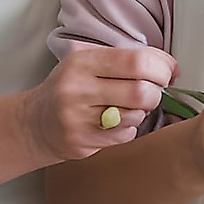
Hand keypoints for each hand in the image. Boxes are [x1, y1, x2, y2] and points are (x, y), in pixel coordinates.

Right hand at [25, 45, 177, 163]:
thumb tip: (169, 65)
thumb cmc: (69, 89)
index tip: (169, 72)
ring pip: (135, 116)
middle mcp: (77, 88)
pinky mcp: (81, 142)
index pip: (137, 61)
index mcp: (83, 61)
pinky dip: (129, 128)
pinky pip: (124, 135)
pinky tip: (115, 123)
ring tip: (128, 108)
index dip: (162, 67)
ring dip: (141, 112)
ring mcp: (78, 118)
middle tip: (152, 92)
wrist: (34, 123)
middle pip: (141, 91)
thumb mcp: (87, 63)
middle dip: (156, 93)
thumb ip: (123, 61)